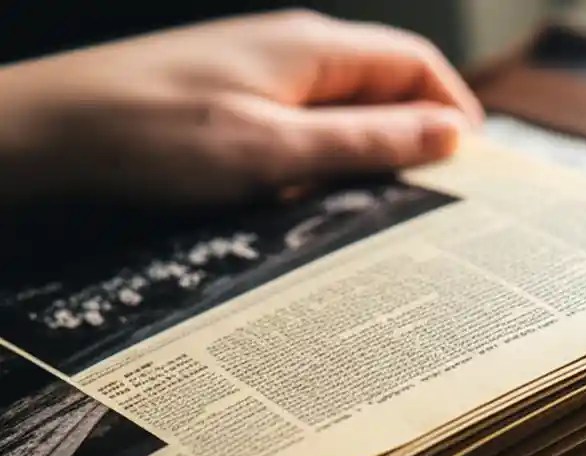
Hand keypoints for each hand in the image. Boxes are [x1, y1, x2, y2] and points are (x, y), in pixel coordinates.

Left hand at [0, 10, 482, 204]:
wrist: (47, 133)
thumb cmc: (152, 134)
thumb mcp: (275, 149)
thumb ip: (368, 141)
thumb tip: (450, 134)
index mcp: (314, 47)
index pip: (416, 63)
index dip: (455, 111)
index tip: (473, 170)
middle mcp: (294, 53)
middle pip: (386, 89)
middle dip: (417, 141)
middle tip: (434, 203)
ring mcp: (263, 78)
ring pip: (346, 115)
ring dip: (368, 160)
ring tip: (374, 213)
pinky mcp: (235, 105)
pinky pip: (305, 131)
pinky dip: (324, 165)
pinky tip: (311, 205)